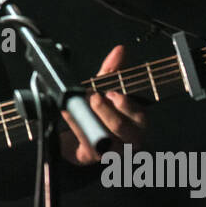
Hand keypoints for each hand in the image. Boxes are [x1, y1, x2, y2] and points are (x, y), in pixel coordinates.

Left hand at [59, 44, 147, 164]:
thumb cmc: (101, 111)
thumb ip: (112, 70)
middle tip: (91, 97)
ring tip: (76, 104)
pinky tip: (67, 114)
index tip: (110, 93)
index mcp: (138, 120)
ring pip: (103, 138)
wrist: (82, 135)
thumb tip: (119, 50)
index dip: (124, 104)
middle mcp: (130, 138)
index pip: (138, 114)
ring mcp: (113, 151)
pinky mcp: (94, 156)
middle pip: (120, 127)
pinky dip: (76, 126)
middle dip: (104, 111)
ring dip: (87, 118)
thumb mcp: (106, 88)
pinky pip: (85, 143)